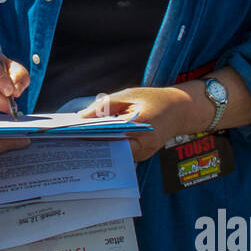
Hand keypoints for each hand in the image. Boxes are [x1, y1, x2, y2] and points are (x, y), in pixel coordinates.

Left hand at [78, 85, 201, 162]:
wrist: (181, 109)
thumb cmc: (155, 99)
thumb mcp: (129, 94)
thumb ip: (106, 105)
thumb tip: (83, 116)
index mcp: (140, 127)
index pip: (109, 136)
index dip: (89, 136)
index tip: (71, 133)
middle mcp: (142, 145)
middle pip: (110, 150)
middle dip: (90, 144)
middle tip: (69, 140)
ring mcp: (143, 153)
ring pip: (114, 155)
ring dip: (98, 147)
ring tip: (77, 140)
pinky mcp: (141, 155)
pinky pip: (121, 154)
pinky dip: (108, 148)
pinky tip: (94, 141)